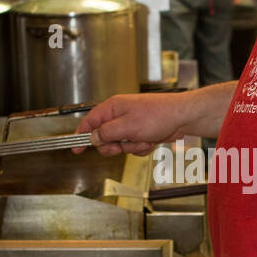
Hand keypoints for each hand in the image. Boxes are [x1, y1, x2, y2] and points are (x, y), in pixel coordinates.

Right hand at [75, 91, 194, 155]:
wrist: (182, 118)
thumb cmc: (158, 116)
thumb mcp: (127, 126)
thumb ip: (106, 133)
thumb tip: (92, 138)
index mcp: (112, 108)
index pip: (89, 122)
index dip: (80, 135)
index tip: (74, 148)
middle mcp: (119, 115)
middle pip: (104, 138)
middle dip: (114, 146)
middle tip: (122, 145)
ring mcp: (131, 125)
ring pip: (120, 145)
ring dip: (131, 147)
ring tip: (144, 139)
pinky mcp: (141, 133)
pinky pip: (133, 147)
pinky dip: (141, 147)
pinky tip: (151, 141)